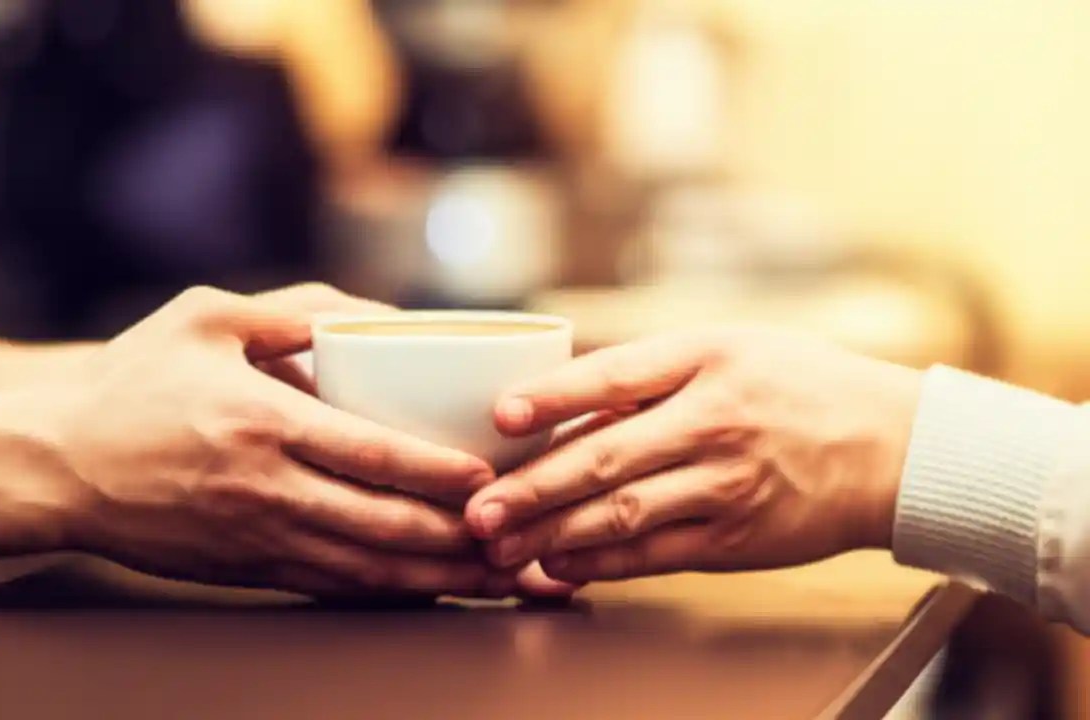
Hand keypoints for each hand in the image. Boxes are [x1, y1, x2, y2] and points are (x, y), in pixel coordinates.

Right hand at [42, 286, 512, 596]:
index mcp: (262, 420)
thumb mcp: (206, 317)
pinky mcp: (243, 568)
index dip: (438, 470)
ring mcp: (254, 537)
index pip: (371, 453)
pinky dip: (382, 592)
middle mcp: (264, 487)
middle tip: (510, 532)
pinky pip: (327, 588)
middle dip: (455, 535)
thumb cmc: (132, 382)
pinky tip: (422, 589)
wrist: (54, 464)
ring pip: (362, 569)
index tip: (488, 474)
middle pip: (381, 524)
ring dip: (432, 576)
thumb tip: (380, 314)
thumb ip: (297, 307)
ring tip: (489, 576)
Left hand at [464, 328, 921, 582]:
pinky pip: (655, 554)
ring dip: (552, 533)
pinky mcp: (738, 538)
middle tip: (477, 510)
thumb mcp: (733, 348)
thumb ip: (655, 370)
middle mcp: (717, 422)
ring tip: (499, 545)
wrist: (893, 448)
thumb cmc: (802, 386)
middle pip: (607, 457)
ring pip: (623, 515)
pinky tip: (559, 565)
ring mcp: (729, 486)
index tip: (500, 415)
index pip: (616, 375)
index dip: (553, 397)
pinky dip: (602, 563)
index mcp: (710, 360)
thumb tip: (568, 395)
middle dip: (532, 488)